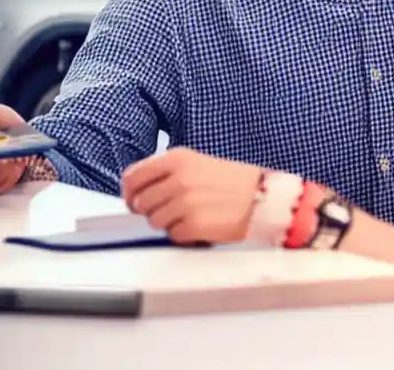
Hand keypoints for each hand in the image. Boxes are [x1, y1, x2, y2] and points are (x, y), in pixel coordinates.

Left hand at [121, 147, 261, 244]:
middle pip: (141, 202)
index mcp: (177, 159)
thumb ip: (166, 172)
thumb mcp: (196, 164)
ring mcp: (186, 202)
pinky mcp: (195, 224)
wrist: (263, 197)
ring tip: (189, 217)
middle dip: (151, 210)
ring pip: (154, 221)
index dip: (129, 193)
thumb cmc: (233, 182)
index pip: (133, 177)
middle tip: (169, 211)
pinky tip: (199, 226)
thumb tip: (137, 190)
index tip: (134, 200)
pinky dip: (183, 234)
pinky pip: (173, 235)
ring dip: (168, 223)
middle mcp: (179, 178)